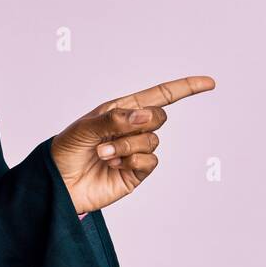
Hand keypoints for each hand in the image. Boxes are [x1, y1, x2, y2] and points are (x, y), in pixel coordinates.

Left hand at [51, 75, 215, 213]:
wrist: (56, 183)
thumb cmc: (65, 150)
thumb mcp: (85, 127)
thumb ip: (115, 119)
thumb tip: (146, 115)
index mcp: (120, 110)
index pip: (158, 96)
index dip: (184, 88)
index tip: (209, 83)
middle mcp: (131, 129)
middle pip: (160, 116)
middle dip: (141, 122)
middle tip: (113, 134)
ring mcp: (135, 152)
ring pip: (152, 140)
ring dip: (126, 146)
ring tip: (102, 154)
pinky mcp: (135, 173)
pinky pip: (149, 161)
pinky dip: (131, 161)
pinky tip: (112, 165)